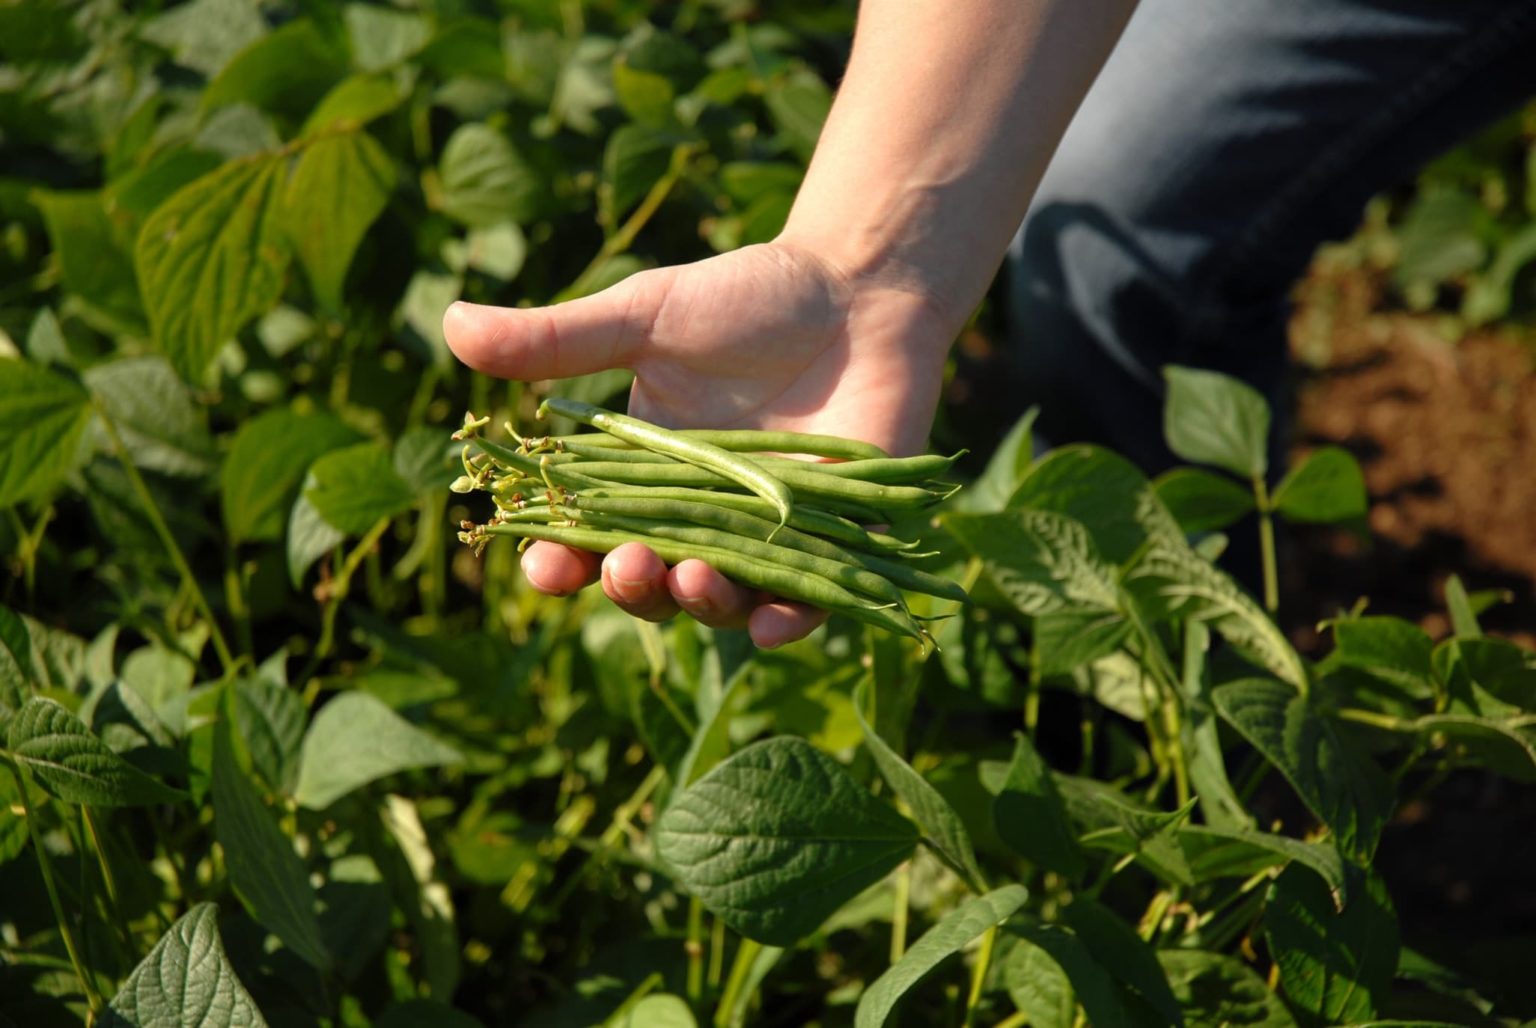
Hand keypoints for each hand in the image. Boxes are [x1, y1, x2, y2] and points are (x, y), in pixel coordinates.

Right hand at [443, 240, 953, 646]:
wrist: (858, 290)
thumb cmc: (750, 299)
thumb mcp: (647, 315)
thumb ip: (559, 339)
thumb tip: (450, 325)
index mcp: (641, 475)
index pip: (585, 536)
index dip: (558, 558)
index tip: (539, 563)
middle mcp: (697, 518)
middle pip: (647, 581)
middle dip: (628, 585)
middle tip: (627, 565)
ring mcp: (764, 537)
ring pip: (718, 601)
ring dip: (697, 604)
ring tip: (689, 578)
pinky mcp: (834, 545)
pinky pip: (805, 605)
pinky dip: (784, 621)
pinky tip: (767, 623)